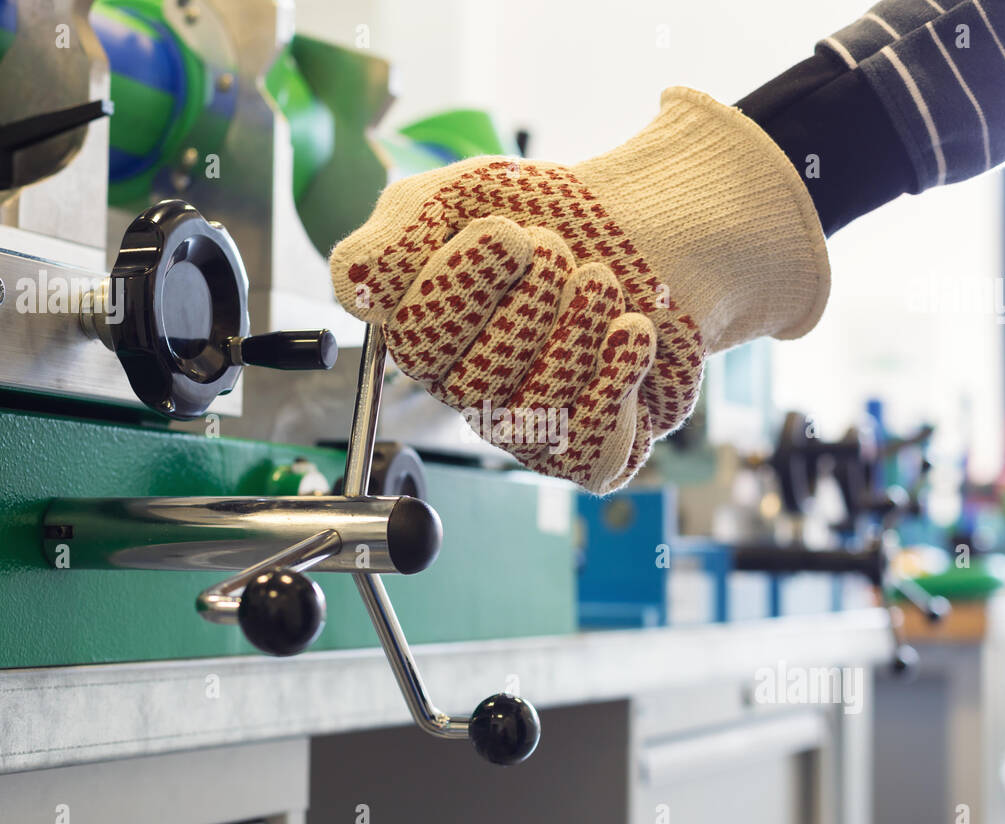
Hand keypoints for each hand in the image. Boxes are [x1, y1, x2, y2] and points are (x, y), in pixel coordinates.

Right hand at [330, 88, 829, 492]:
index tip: (508, 232)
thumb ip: (399, 231)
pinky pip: (583, 449)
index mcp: (427, 331)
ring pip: (532, 413)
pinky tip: (631, 332)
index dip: (464, 283)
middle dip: (531, 300)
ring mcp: (525, 424)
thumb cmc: (551, 214)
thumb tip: (353, 285)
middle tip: (562, 252)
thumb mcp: (462, 194)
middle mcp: (468, 386)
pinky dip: (614, 381)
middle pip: (475, 378)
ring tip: (603, 281)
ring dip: (576, 330)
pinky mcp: (586, 448)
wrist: (651, 230)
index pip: (416, 336)